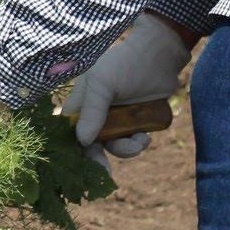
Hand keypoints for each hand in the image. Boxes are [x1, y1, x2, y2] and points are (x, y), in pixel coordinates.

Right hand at [60, 13, 190, 157]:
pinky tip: (146, 137)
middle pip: (91, 143)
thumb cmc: (124, 64)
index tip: (80, 162)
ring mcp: (116, 119)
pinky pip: (132, 142)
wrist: (160, 57)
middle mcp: (96, 113)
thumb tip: (82, 140)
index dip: (73, 147)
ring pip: (114, 146)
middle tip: (106, 172)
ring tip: (141, 141)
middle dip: (99, 157)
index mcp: (81, 102)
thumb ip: (92, 111)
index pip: (69, 130)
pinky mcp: (135, 123)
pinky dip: (137, 144)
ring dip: (126, 149)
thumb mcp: (102, 84)